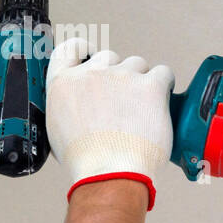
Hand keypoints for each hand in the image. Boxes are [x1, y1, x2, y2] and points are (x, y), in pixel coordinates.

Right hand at [45, 37, 174, 209]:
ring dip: (140, 81)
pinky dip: (164, 85)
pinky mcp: (149, 85)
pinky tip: (161, 102)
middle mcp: (90, 73)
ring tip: (142, 109)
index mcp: (63, 83)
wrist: (110, 174)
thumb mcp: (58, 129)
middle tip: (123, 102)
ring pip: (137, 64)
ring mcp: (121, 76)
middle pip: (109, 58)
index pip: (70, 48)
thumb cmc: (86, 161)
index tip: (93, 56)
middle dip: (117, 75)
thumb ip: (67, 105)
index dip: (84, 50)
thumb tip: (79, 102)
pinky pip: (163, 73)